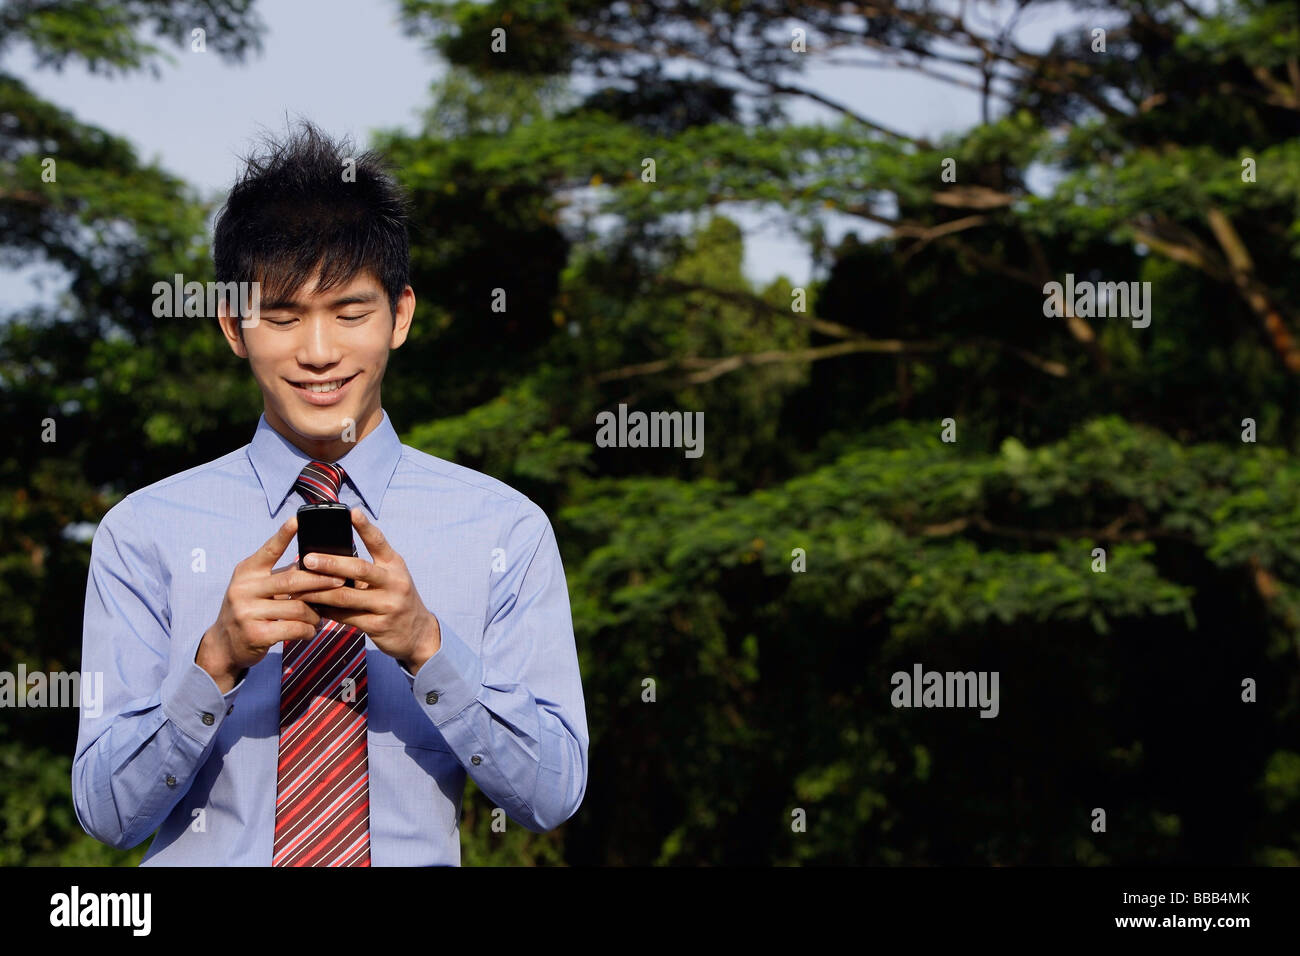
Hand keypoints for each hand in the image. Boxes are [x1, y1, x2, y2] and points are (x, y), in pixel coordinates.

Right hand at [196, 516, 347, 692]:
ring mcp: (247, 612)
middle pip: (291, 580)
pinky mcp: (255, 634)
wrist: (224, 644)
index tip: (297, 519)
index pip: (268, 550)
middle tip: (342, 579)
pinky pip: (294, 629)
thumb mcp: (257, 587)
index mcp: (247, 571)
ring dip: (315, 613)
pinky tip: (310, 630)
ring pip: (297, 608)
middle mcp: (243, 588)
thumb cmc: (251, 609)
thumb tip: (315, 563)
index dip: (283, 534)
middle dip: (321, 580)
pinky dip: (308, 630)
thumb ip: (279, 575)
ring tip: (320, 616)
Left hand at [292, 508, 441, 670]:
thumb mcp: (390, 578)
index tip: (352, 512)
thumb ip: (367, 568)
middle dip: (331, 563)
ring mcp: (388, 605)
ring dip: (320, 592)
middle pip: (359, 569)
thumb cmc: (395, 598)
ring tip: (299, 588)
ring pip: (347, 597)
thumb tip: (328, 557)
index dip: (365, 527)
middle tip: (308, 559)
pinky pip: (347, 617)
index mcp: (395, 565)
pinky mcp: (379, 626)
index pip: (379, 542)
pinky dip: (327, 611)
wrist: (418, 633)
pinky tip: (313, 607)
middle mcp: (394, 582)